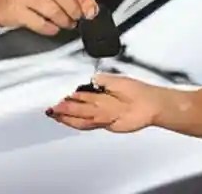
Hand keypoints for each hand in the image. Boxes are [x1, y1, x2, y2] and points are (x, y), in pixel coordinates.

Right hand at [0, 0, 96, 34]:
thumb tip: (90, 6)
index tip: (89, 6)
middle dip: (74, 8)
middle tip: (78, 16)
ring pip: (51, 9)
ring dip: (64, 20)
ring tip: (67, 23)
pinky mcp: (15, 11)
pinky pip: (39, 22)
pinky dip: (51, 28)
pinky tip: (54, 27)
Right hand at [45, 74, 163, 132]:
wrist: (150, 104)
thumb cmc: (137, 91)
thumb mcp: (114, 80)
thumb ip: (100, 80)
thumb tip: (88, 79)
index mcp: (99, 94)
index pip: (80, 97)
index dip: (68, 98)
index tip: (57, 99)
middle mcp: (99, 105)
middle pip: (78, 107)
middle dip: (64, 108)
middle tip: (52, 108)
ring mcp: (102, 114)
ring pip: (81, 115)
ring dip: (67, 114)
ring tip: (55, 112)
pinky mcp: (106, 123)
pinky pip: (88, 122)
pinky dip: (76, 121)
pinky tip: (66, 120)